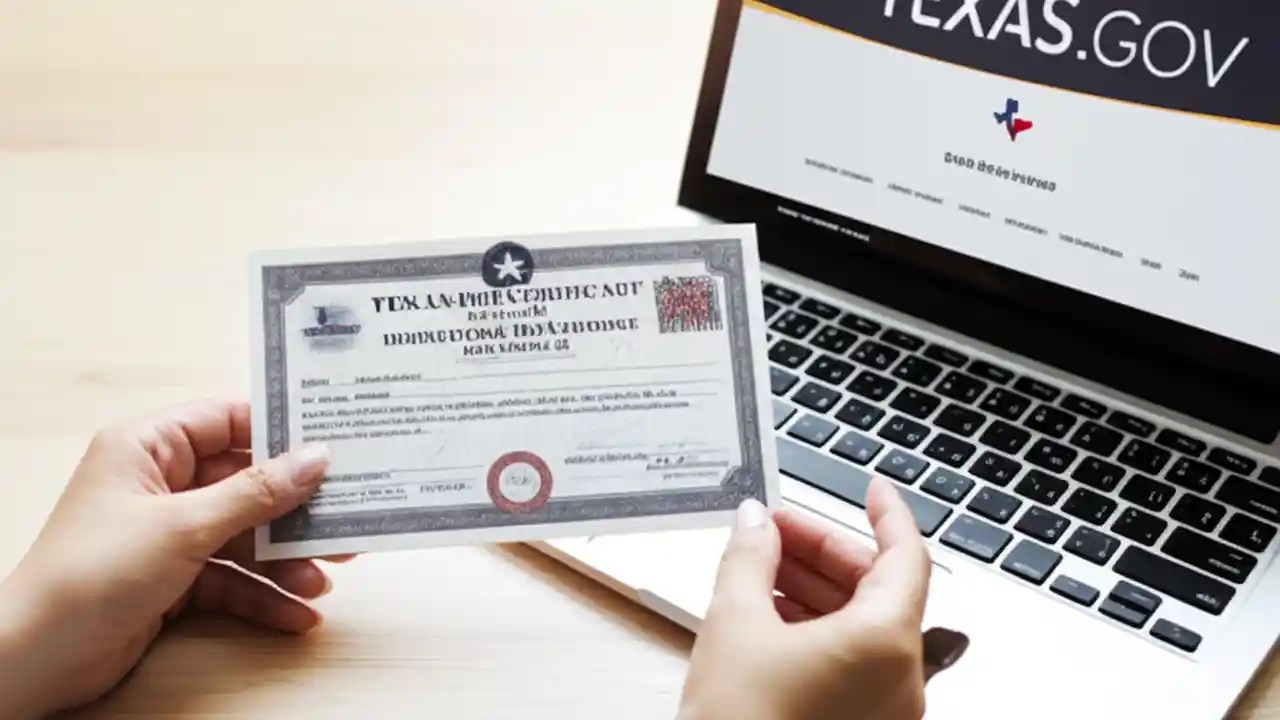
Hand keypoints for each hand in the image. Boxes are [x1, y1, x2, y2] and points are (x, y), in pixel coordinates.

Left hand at [0, 400, 345, 717]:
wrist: (36, 660)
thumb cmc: (91, 574)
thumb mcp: (184, 526)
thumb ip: (256, 493)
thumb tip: (315, 459)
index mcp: (148, 448)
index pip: (228, 421)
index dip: (281, 432)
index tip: (335, 444)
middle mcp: (159, 485)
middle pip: (246, 484)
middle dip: (295, 510)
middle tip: (345, 519)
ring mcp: (167, 534)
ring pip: (244, 536)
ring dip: (285, 560)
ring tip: (324, 580)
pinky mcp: (172, 579)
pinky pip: (232, 578)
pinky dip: (264, 595)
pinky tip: (297, 613)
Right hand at [677, 477, 930, 719]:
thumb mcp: (734, 623)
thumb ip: (748, 556)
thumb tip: (752, 522)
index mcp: (885, 642)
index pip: (906, 554)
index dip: (886, 513)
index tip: (870, 488)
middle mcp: (901, 678)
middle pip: (878, 589)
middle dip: (822, 552)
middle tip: (774, 529)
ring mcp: (886, 710)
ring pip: (862, 627)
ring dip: (814, 590)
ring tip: (759, 568)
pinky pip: (852, 663)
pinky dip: (818, 631)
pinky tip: (768, 617)